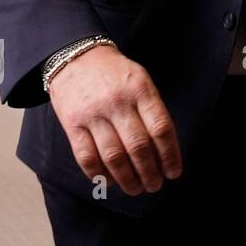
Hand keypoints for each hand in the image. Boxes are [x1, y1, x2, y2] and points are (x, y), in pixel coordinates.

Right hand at [47, 44, 182, 195]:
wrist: (76, 56)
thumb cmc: (115, 73)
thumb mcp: (141, 80)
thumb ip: (152, 109)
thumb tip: (164, 149)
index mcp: (141, 90)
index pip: (161, 128)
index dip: (170, 155)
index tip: (174, 173)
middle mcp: (118, 102)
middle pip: (138, 146)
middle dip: (149, 172)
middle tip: (155, 185)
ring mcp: (93, 114)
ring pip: (113, 156)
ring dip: (127, 179)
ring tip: (136, 189)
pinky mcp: (72, 124)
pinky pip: (86, 157)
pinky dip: (99, 175)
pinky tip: (110, 182)